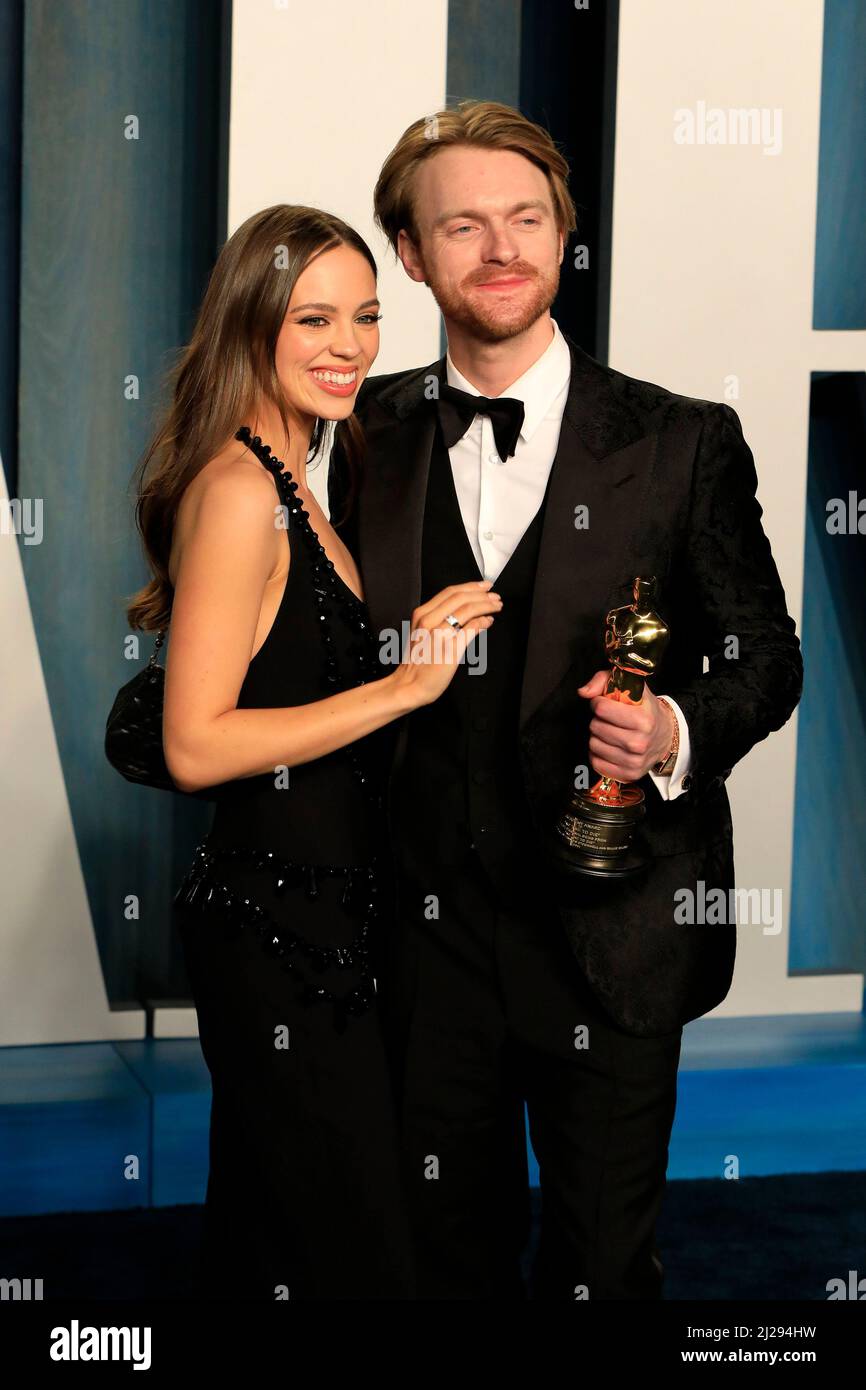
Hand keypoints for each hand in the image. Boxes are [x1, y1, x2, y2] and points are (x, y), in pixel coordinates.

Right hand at [392, 580, 502, 707]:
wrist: (408, 685)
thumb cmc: (415, 662)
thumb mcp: (421, 633)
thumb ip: (438, 619)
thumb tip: (462, 610)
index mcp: (422, 614)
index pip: (450, 592)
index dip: (470, 586)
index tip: (483, 586)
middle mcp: (429, 620)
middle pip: (460, 597)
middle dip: (481, 594)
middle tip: (495, 595)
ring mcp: (440, 634)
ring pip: (467, 609)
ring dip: (486, 605)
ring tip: (496, 605)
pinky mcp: (450, 648)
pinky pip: (471, 629)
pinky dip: (483, 622)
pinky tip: (489, 621)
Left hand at [577, 669, 674, 781]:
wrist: (666, 735)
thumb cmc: (645, 709)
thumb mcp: (631, 687)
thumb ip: (603, 680)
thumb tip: (583, 692)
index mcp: (643, 719)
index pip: (601, 709)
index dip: (599, 703)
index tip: (606, 704)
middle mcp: (639, 743)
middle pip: (596, 727)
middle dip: (599, 720)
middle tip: (611, 720)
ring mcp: (634, 761)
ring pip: (594, 745)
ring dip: (598, 737)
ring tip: (611, 733)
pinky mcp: (628, 774)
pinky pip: (597, 763)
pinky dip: (599, 754)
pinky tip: (610, 747)